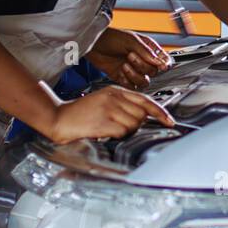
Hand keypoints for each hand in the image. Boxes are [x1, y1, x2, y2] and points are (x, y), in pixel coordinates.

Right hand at [47, 86, 174, 143]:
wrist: (58, 118)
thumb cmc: (80, 113)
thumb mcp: (102, 100)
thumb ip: (122, 104)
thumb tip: (142, 116)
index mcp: (114, 91)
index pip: (145, 100)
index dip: (160, 111)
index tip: (169, 120)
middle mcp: (113, 98)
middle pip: (142, 114)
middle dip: (138, 124)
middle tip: (123, 127)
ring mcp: (109, 109)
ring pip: (134, 124)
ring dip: (127, 131)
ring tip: (112, 130)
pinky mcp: (103, 121)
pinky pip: (122, 132)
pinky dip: (118, 136)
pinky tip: (107, 133)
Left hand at [86, 28, 171, 88]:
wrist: (92, 44)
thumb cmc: (110, 37)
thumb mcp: (131, 41)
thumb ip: (146, 52)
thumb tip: (160, 61)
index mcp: (148, 49)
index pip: (163, 61)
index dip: (162, 64)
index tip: (159, 65)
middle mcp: (142, 60)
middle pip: (153, 72)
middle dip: (142, 66)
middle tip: (131, 56)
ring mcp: (133, 70)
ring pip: (143, 82)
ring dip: (134, 74)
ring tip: (124, 65)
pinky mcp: (123, 78)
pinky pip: (131, 86)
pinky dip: (126, 81)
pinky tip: (120, 72)